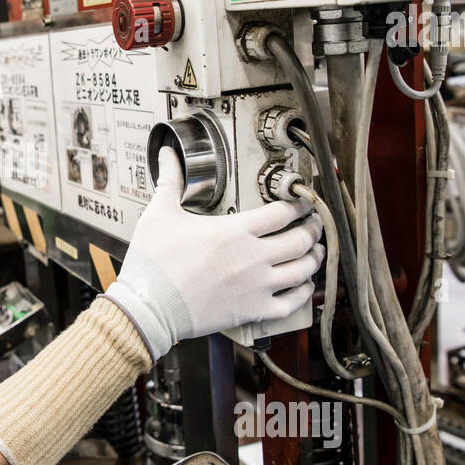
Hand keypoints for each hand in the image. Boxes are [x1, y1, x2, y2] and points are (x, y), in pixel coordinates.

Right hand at [104, 146, 323, 359]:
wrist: (148, 307)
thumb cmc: (153, 263)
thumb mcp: (159, 214)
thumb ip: (170, 181)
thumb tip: (167, 154)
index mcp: (234, 231)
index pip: (282, 212)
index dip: (299, 204)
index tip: (302, 201)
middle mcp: (253, 258)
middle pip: (300, 240)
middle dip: (313, 229)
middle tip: (314, 223)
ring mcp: (256, 286)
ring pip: (302, 270)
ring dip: (314, 258)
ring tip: (316, 251)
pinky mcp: (253, 311)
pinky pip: (291, 304)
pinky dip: (303, 294)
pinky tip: (304, 286)